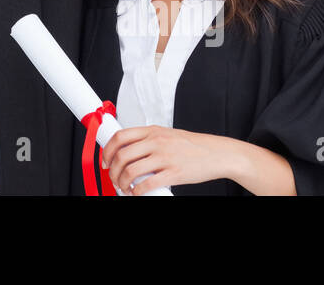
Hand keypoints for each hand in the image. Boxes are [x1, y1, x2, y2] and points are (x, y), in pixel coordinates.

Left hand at [100, 126, 227, 195]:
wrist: (217, 154)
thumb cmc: (193, 146)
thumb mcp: (167, 135)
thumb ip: (148, 140)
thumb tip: (128, 150)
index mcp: (153, 131)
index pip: (120, 137)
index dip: (107, 150)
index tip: (105, 160)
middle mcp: (156, 142)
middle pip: (122, 155)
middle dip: (112, 170)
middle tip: (113, 178)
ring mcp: (165, 157)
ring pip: (131, 170)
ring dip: (122, 182)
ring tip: (124, 187)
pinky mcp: (174, 173)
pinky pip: (147, 184)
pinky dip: (137, 191)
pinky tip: (137, 192)